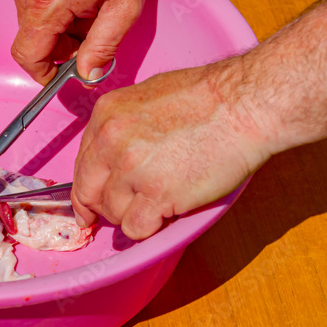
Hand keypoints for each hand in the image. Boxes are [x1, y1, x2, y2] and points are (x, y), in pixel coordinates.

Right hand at [8, 0, 151, 83]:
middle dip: (61, 45)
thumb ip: (103, 46)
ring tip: (91, 4)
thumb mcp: (124, 7)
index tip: (63, 75)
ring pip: (32, 19)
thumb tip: (87, 75)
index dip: (44, 73)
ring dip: (59, 24)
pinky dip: (53, 5)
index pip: (28, 55)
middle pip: (32, 38)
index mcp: (45, 1)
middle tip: (95, 30)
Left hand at [71, 59, 274, 238]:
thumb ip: (125, 125)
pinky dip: (150, 228)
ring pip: (114, 214)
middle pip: (89, 192)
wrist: (244, 105)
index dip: (90, 188)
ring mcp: (132, 169)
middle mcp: (111, 141)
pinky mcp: (156, 194)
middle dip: (105, 207)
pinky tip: (167, 212)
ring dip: (134, 215)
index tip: (92, 204)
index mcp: (107, 114)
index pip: (82, 164)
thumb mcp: (149, 97)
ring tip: (162, 201)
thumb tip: (118, 153)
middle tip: (127, 211)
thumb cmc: (210, 98)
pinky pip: (136, 229)